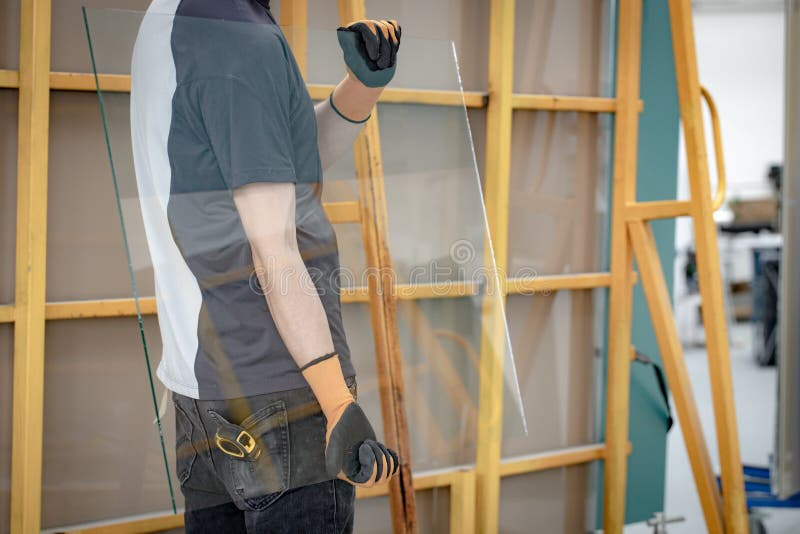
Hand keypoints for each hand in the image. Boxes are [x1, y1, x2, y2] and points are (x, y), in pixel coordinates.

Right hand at [301, 353, 398, 486]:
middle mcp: (358, 473)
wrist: (345, 414)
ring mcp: (369, 466)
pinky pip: (393, 468)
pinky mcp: (377, 458)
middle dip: (380, 460)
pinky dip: (393, 459)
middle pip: (380, 480)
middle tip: (370, 443)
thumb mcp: (335, 440)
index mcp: (348, 474)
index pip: (368, 481)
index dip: (372, 466)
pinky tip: (386, 448)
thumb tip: (333, 472)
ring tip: (373, 443)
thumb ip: (333, 456)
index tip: (364, 446)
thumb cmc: (339, 426)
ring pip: (387, 473)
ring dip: (385, 456)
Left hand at [337, 19, 401, 87]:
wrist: (365, 75)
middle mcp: (365, 25)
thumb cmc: (356, 70)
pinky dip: (396, 38)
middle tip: (382, 66)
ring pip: (389, 29)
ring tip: (388, 64)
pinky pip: (395, 27)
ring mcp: (377, 26)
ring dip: (392, 47)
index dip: (373, 41)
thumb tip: (357, 45)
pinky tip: (394, 51)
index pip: (366, 26)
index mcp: (353, 30)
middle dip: (385, 49)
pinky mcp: (386, 30)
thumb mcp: (353, 64)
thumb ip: (355, 54)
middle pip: (381, 28)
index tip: (374, 58)